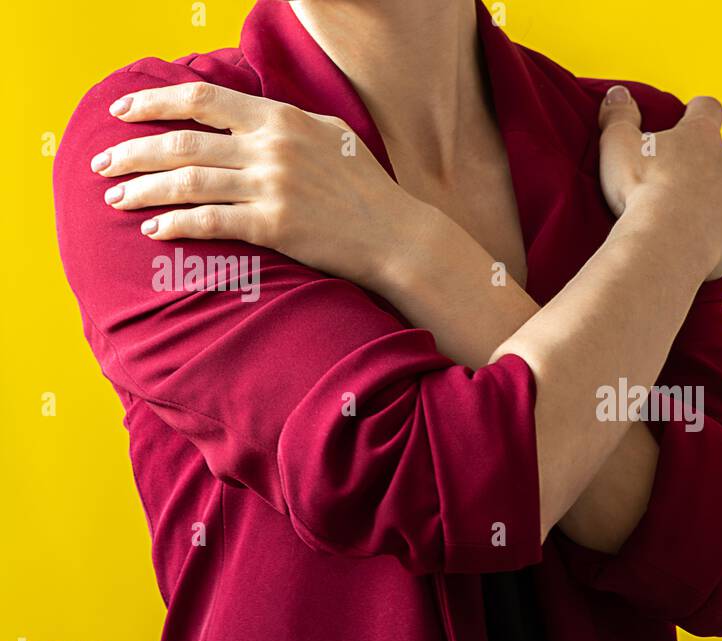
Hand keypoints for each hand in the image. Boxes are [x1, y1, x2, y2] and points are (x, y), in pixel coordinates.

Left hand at [91, 82, 419, 294]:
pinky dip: (176, 225)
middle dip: (132, 152)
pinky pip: (211, 222)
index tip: (121, 111)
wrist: (397, 236)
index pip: (202, 100)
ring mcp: (272, 187)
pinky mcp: (275, 226)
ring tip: (115, 200)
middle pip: (182, 143)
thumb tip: (248, 113)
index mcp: (280, 120)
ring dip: (143, 190)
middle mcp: (271, 149)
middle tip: (102, 165)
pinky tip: (155, 230)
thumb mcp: (332, 136)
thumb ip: (287, 122)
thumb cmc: (367, 188)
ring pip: (188, 182)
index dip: (154, 102)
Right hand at [597, 86, 721, 281]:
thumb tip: (617, 94)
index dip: (700, 112)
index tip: (689, 118)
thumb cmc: (641, 191)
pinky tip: (716, 259)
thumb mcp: (618, 144)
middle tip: (698, 181)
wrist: (664, 243)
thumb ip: (618, 116)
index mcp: (702, 139)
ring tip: (704, 223)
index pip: (709, 110)